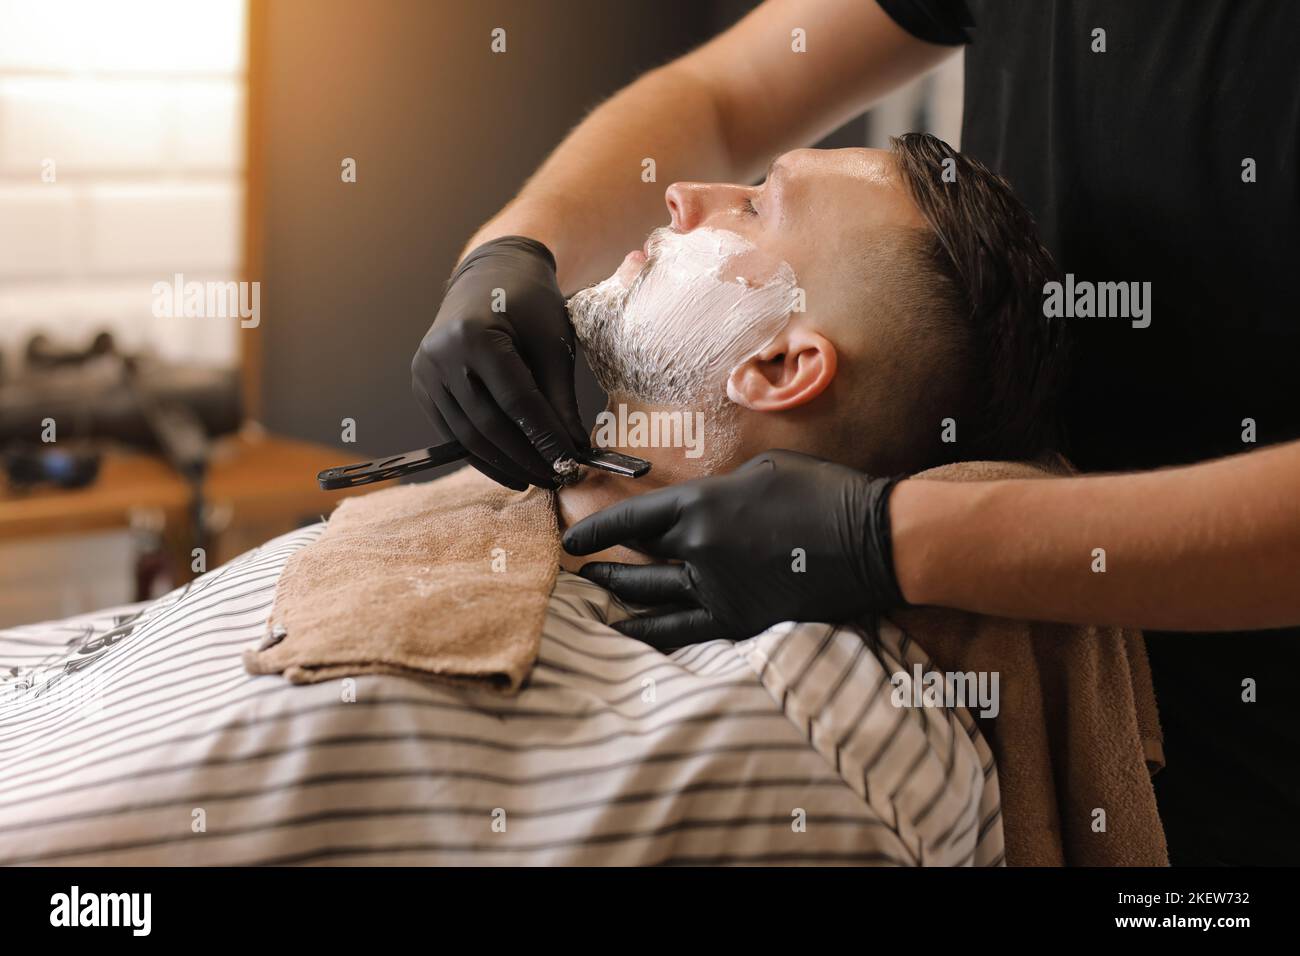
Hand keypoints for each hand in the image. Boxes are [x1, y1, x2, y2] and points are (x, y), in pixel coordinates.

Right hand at [411, 236, 588, 489]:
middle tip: (556, 478)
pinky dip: (484, 454)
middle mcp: (441, 355)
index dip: (544, 438)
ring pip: (467, 436)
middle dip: (525, 458)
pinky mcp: (423, 387)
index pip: (516, 402)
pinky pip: (454, 431)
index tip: (570, 463)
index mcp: (475, 335)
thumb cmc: (530, 304)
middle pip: (487, 425)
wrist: (491, 275)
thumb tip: (575, 451)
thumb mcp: (553, 345)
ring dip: (504, 464)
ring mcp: (426, 373)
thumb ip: (561, 400)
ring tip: (537, 478)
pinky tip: (511, 468)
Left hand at [562, 449, 905, 647]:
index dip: (598, 528)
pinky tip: (624, 631)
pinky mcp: (738, 621)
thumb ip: (721, 489)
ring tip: (596, 592)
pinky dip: (646, 632)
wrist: (874, 541)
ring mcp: (717, 589)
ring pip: (651, 596)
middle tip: (581, 567)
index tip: (574, 537)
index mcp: (703, 504)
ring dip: (619, 593)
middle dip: (604, 562)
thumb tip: (701, 507)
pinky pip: (679, 632)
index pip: (634, 518)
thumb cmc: (825, 492)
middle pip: (639, 558)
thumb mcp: (764, 468)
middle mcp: (700, 549)